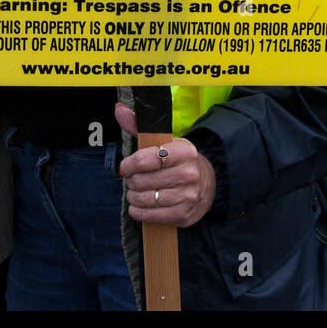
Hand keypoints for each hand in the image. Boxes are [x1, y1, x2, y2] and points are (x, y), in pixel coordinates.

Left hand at [114, 103, 215, 228]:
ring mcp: (188, 196)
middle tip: (133, 180)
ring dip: (133, 197)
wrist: (207, 183)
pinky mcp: (184, 214)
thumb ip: (139, 127)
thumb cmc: (177, 161)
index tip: (125, 167)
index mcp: (184, 151)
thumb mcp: (163, 142)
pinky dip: (138, 212)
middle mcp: (189, 173)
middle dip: (131, 181)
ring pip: (144, 199)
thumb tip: (119, 111)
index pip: (145, 159)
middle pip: (142, 181)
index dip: (128, 164)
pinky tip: (139, 206)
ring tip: (136, 192)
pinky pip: (151, 216)